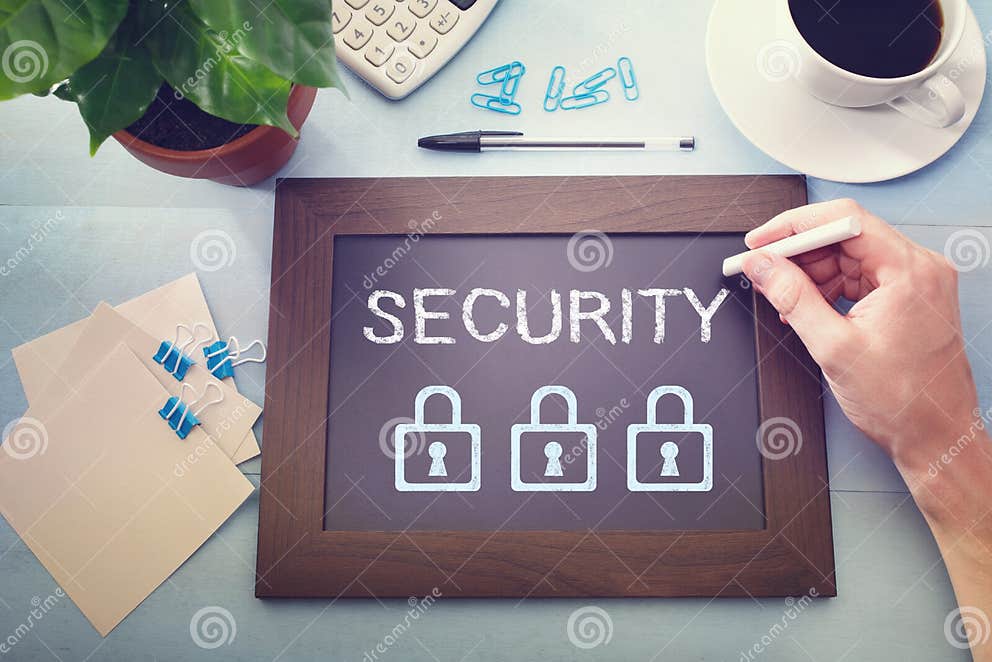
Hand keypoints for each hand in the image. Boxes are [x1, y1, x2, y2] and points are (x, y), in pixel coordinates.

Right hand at [741, 199, 979, 473]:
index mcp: (910, 271)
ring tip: (786, 302)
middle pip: (845, 236)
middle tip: (763, 272)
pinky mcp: (909, 297)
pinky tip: (808, 309)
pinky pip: (861, 277)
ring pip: (849, 257)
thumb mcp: (833, 347)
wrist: (935, 436)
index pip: (843, 220)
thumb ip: (791, 297)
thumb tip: (762, 265)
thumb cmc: (903, 401)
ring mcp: (916, 282)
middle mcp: (920, 268)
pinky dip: (830, 288)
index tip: (761, 242)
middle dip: (799, 254)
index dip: (794, 227)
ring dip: (812, 274)